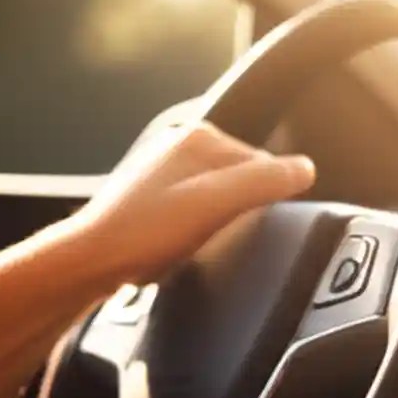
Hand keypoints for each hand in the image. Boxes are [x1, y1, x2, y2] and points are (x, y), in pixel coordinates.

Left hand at [71, 122, 315, 283]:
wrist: (91, 260)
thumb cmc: (147, 233)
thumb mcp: (216, 204)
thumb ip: (264, 181)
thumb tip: (306, 168)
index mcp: (199, 137)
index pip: (265, 164)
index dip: (263, 200)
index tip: (241, 225)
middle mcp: (181, 144)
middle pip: (242, 179)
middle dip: (237, 211)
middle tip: (214, 236)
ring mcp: (165, 167)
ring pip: (220, 195)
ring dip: (217, 222)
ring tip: (193, 241)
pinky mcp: (153, 194)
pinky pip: (198, 206)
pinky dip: (198, 227)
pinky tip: (179, 243)